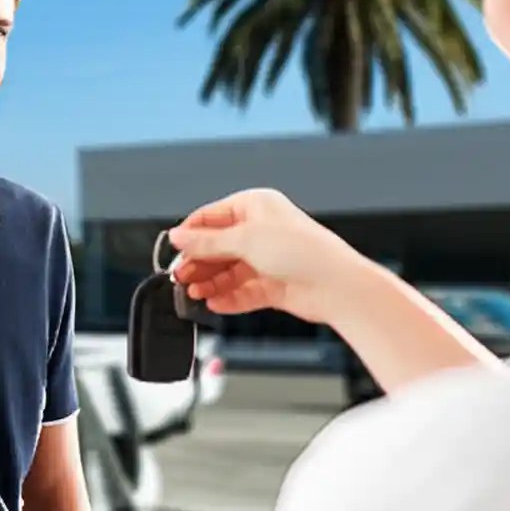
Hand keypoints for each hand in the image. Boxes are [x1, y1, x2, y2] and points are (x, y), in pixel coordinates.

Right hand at [167, 188, 368, 322]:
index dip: (190, 235)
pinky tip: (214, 304)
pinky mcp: (273, 285)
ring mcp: (267, 259)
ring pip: (228, 272)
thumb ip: (207, 242)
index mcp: (255, 206)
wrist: (336, 285)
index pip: (211, 217)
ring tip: (193, 294)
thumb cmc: (303, 250)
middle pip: (217, 247)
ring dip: (209, 283)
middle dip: (198, 263)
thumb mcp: (245, 240)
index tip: (173, 251)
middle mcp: (261, 231)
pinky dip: (228, 298)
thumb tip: (177, 236)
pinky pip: (242, 292)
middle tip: (180, 278)